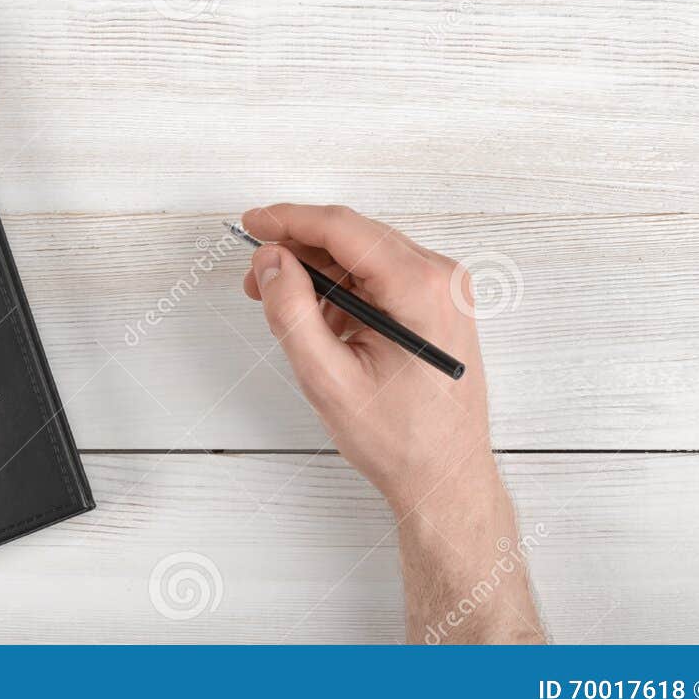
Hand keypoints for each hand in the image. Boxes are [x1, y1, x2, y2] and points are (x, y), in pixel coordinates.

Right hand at [240, 203, 496, 516]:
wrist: (446, 478)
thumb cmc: (400, 440)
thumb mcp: (328, 379)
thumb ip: (292, 312)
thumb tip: (270, 261)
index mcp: (420, 288)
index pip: (343, 229)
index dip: (289, 220)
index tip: (251, 223)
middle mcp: (440, 279)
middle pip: (354, 237)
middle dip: (298, 248)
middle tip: (256, 275)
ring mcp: (443, 291)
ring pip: (364, 255)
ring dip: (319, 270)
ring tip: (280, 301)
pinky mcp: (437, 305)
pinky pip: (380, 276)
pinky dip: (343, 288)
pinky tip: (318, 316)